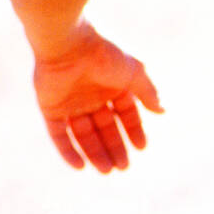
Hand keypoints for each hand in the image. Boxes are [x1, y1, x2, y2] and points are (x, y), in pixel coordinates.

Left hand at [33, 22, 162, 172]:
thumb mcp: (135, 73)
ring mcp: (69, 102)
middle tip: (123, 167)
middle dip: (114, 147)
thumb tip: (163, 111)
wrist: (68, 42)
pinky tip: (80, 166)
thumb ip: (149, 92)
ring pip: (84, 134)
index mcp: (111, 85)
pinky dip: (67, 150)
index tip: (141, 148)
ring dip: (95, 153)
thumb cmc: (104, 53)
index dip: (133, 131)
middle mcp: (91, 95)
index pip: (125, 114)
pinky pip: (58, 133)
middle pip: (105, 128)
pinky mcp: (50, 107)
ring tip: (106, 171)